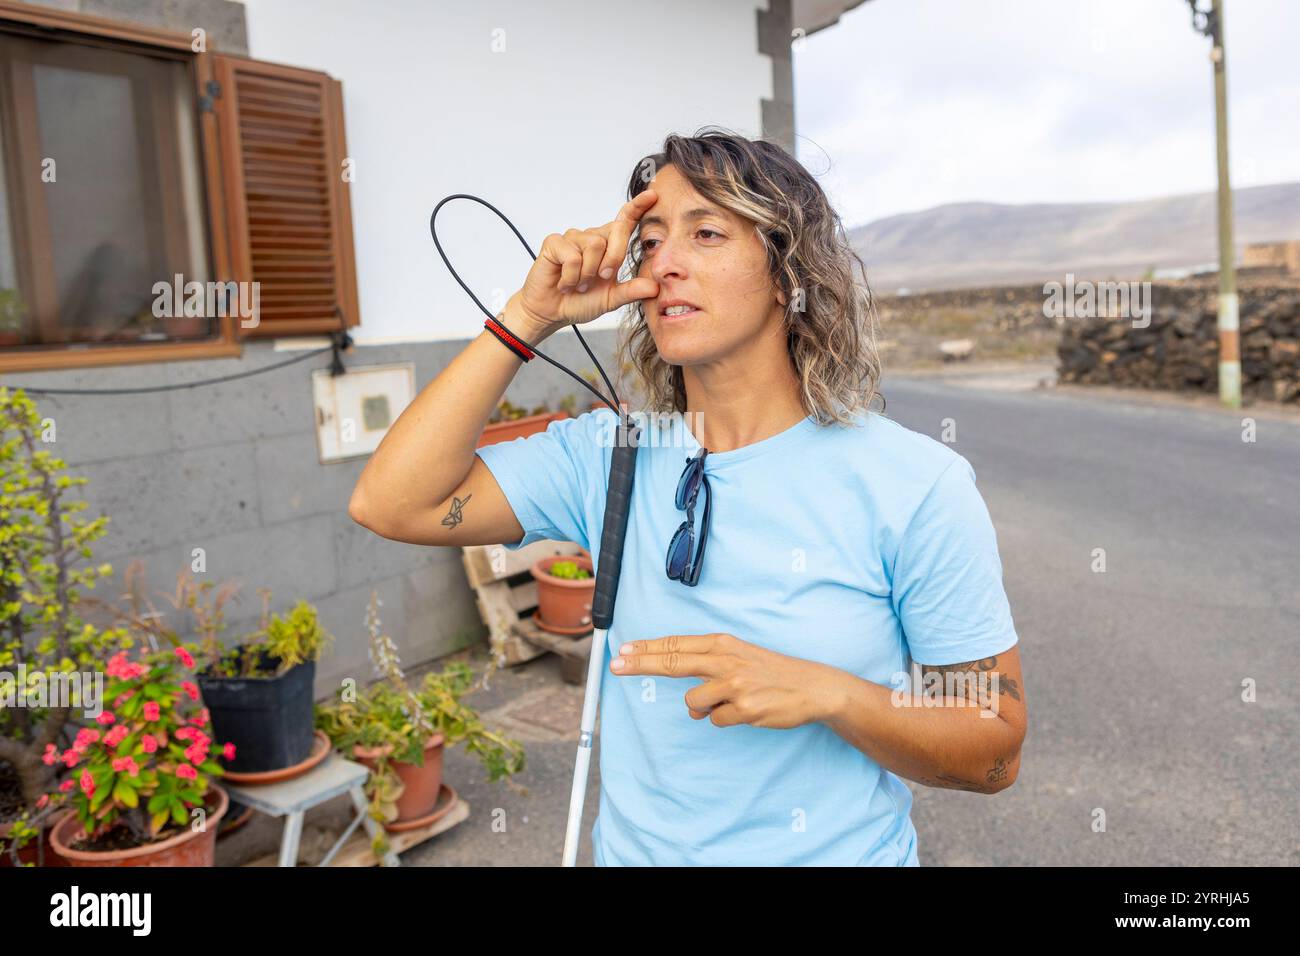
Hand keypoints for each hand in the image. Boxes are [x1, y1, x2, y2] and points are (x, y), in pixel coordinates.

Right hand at [512, 190, 660, 334]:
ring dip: (588, 273)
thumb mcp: (611, 299)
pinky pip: (572, 256)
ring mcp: (573, 237)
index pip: (625, 221)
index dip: (638, 206)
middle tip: (601, 278)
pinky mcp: (554, 243)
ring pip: (594, 245)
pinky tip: (565, 283)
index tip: (652, 195)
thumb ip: (632, 291)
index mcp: (608, 245)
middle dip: (613, 259)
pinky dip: (571, 276)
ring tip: (579, 284)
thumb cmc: (580, 301)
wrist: (552, 312)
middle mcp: (592, 237)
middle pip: (616, 231)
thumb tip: (656, 287)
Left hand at [609, 632, 843, 728]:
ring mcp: (734, 684)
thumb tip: (685, 695)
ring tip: (732, 701)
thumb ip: (709, 667)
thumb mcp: (740, 656)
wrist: (812, 686)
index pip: (677, 644)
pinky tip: (747, 710)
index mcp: (723, 644)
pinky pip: (716, 721)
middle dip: (641, 664)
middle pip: (672, 662)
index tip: (623, 651)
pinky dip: (726, 719)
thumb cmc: (771, 672)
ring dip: (704, 708)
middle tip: (615, 666)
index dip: (647, 649)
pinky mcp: (744, 708)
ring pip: (693, 703)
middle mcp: (726, 660)